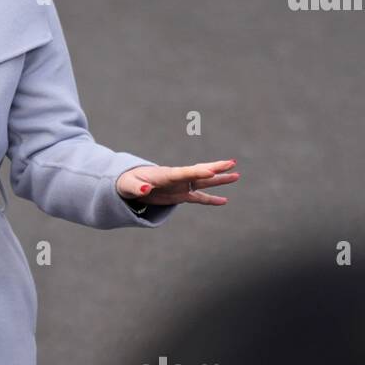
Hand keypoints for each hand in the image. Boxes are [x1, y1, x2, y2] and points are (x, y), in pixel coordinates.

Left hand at [116, 159, 239, 206]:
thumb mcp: (128, 186)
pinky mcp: (180, 195)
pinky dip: (211, 200)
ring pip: (204, 183)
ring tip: (237, 175)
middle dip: (215, 168)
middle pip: (199, 172)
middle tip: (232, 163)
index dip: (196, 172)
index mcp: (165, 174)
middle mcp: (176, 179)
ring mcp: (180, 186)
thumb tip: (146, 189)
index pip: (183, 173)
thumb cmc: (126, 183)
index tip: (211, 171)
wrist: (128, 185)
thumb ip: (137, 187)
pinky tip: (224, 201)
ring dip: (219, 180)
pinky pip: (199, 198)